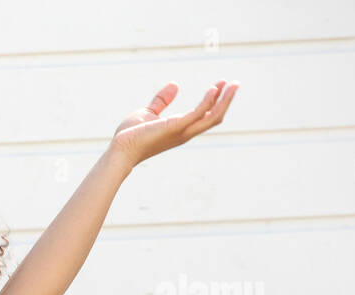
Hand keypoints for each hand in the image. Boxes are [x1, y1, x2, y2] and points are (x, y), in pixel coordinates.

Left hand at [110, 80, 238, 167]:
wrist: (119, 150)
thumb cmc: (130, 136)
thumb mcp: (149, 113)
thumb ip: (162, 100)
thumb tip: (175, 84)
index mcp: (180, 129)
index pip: (204, 115)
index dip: (215, 101)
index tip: (221, 85)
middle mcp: (185, 132)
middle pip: (214, 118)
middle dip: (226, 101)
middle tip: (235, 83)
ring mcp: (181, 131)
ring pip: (211, 117)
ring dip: (224, 101)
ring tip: (232, 84)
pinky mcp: (174, 127)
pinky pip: (196, 114)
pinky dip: (207, 102)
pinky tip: (213, 89)